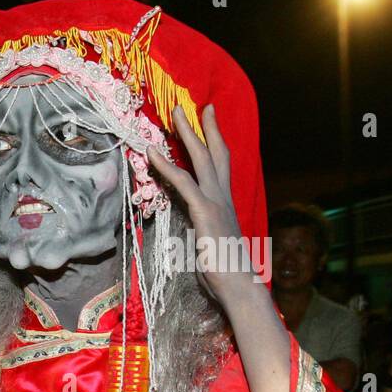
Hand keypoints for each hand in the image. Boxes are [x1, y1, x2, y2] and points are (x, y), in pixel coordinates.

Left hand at [147, 105, 263, 313]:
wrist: (239, 286)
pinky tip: (152, 152)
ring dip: (187, 134)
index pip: (220, 164)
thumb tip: (190, 223)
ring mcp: (215, 202)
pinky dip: (167, 166)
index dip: (214, 140)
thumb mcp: (209, 243)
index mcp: (224, 203)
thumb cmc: (224, 272)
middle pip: (215, 153)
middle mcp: (223, 196)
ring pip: (202, 159)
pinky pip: (183, 183)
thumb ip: (200, 227)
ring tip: (174, 113)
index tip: (208, 119)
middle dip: (202, 127)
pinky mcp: (205, 212)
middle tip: (193, 105)